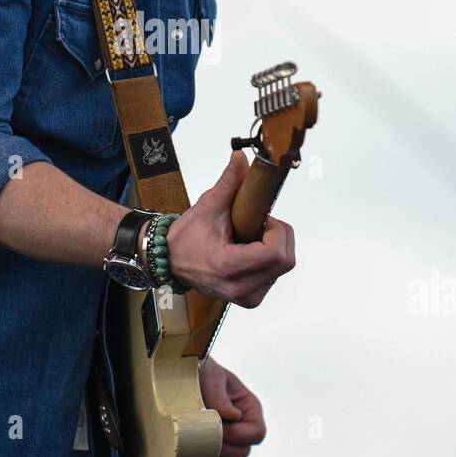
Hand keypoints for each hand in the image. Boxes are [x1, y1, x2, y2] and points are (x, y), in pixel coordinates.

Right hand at [165, 150, 294, 306]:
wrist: (169, 260)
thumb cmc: (185, 237)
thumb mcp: (208, 206)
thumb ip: (228, 181)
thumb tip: (240, 158)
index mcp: (229, 267)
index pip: (276, 253)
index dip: (276, 230)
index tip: (262, 218)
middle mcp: (241, 288)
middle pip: (285, 260)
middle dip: (279, 237)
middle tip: (258, 225)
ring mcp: (246, 296)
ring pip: (282, 268)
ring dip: (275, 248)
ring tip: (250, 238)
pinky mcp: (250, 298)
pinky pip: (274, 276)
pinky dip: (269, 260)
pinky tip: (250, 250)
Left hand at [198, 357, 265, 456]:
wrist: (179, 375)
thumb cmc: (201, 372)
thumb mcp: (212, 378)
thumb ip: (221, 397)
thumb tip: (232, 417)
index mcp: (249, 409)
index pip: (257, 433)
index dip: (240, 435)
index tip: (221, 426)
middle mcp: (241, 428)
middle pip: (243, 453)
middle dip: (224, 448)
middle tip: (204, 436)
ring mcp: (226, 441)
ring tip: (198, 445)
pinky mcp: (209, 450)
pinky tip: (191, 451)